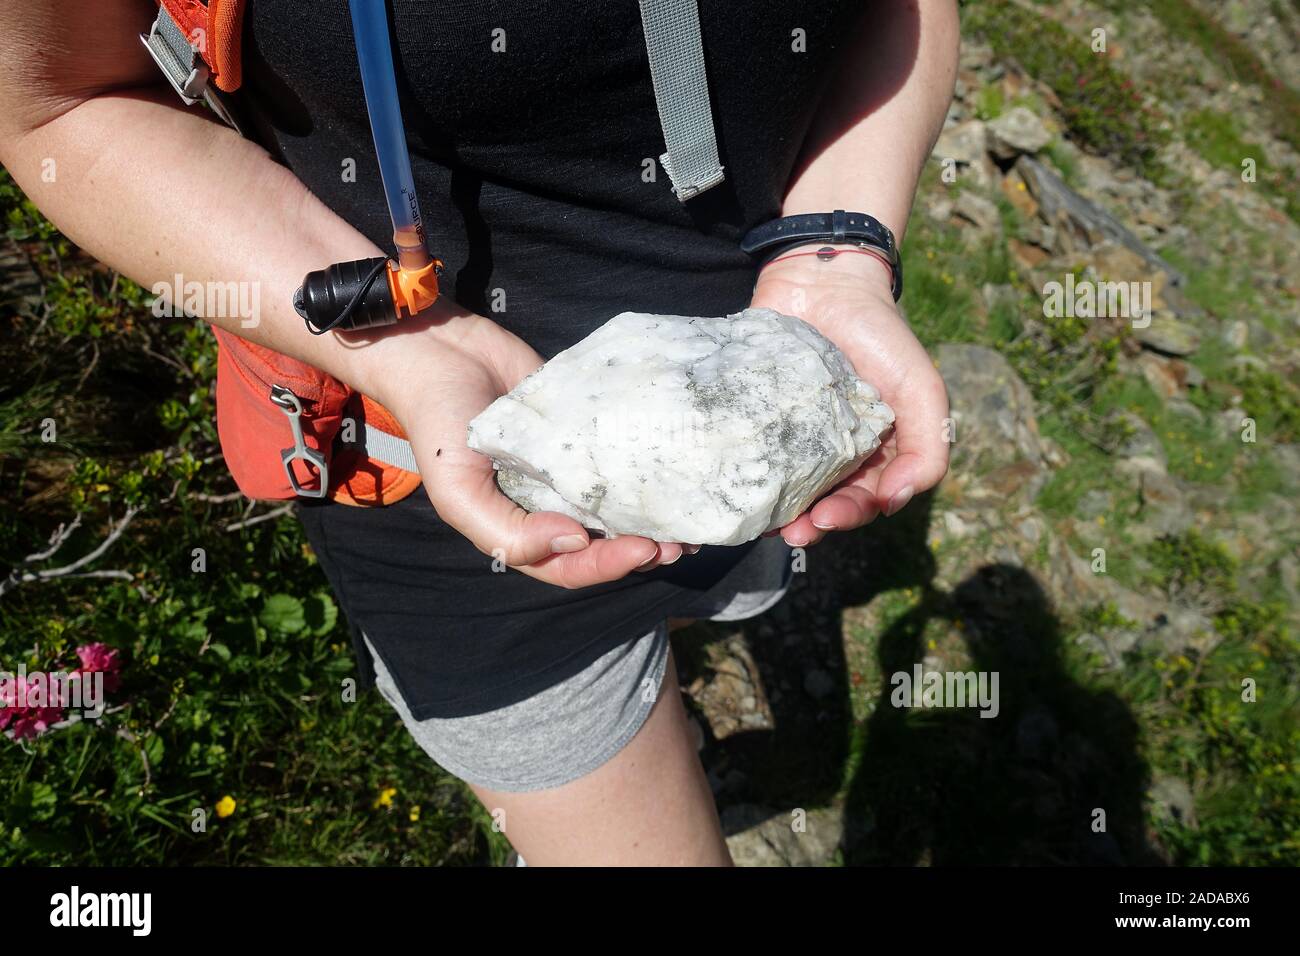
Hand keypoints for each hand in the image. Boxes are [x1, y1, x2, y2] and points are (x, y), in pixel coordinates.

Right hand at [355, 301, 689, 586]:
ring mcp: (567, 468)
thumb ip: (509, 532)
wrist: (442, 351)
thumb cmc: (440, 426)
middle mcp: (546, 505)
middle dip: (640, 550)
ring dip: (651, 520)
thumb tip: (576, 543)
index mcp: (516, 528)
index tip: (643, 548)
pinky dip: (645, 470)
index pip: (568, 565)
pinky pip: (618, 458)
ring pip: (616, 507)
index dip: (606, 566)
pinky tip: (674, 472)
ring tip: (688, 524)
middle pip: (601, 544)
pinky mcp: (583, 431)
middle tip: (678, 542)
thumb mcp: (458, 492)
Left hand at [750, 247, 949, 546]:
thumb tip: (897, 500)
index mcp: (875, 451)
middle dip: (813, 524)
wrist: (825, 280)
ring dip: (780, 514)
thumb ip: (929, 446)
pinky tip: (739, 490)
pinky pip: (751, 454)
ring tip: (769, 525)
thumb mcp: (921, 389)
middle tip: (796, 533)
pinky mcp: (760, 417)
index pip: (865, 498)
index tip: (829, 517)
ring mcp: (795, 436)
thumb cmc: (881, 335)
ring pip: (788, 488)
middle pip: (825, 502)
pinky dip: (747, 477)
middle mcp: (835, 451)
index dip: (850, 514)